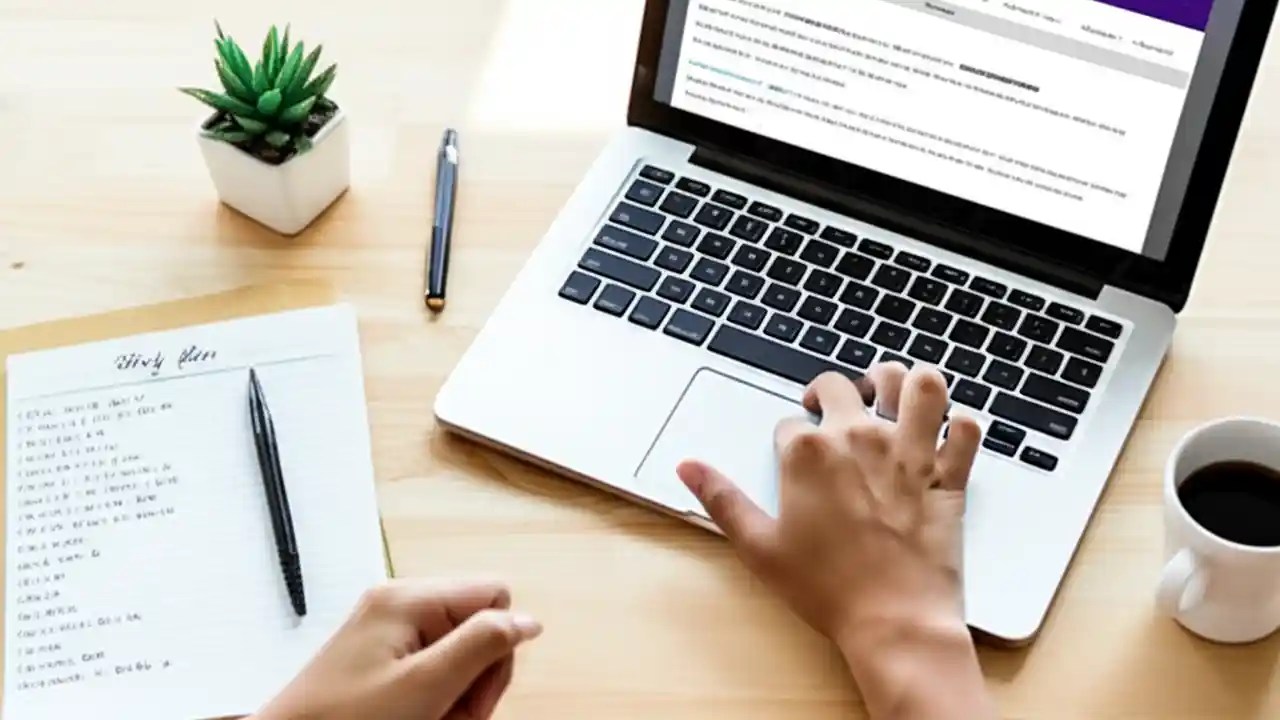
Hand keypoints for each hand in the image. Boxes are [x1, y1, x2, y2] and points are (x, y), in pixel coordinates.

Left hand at [255, 579, 541, 719]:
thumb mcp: (425, 685)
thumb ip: (482, 645)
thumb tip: (528, 621)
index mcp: (408, 599)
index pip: (494, 597)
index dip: (497, 647)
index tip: (473, 691)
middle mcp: (398, 605)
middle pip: (478, 628)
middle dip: (475, 679)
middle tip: (451, 716)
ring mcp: (387, 631)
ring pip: (457, 656)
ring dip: (455, 697)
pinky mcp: (379, 658)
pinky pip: (430, 672)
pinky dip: (433, 701)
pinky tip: (418, 719)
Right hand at [677, 364, 992, 718]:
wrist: (895, 621)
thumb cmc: (827, 589)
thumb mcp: (759, 546)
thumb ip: (721, 498)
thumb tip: (687, 467)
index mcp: (810, 452)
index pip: (793, 420)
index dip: (790, 436)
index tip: (793, 457)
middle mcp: (859, 437)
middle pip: (842, 385)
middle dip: (832, 391)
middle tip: (832, 408)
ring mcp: (908, 450)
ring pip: (915, 382)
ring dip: (902, 382)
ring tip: (892, 394)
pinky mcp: (948, 474)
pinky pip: (967, 427)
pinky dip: (960, 424)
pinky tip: (946, 434)